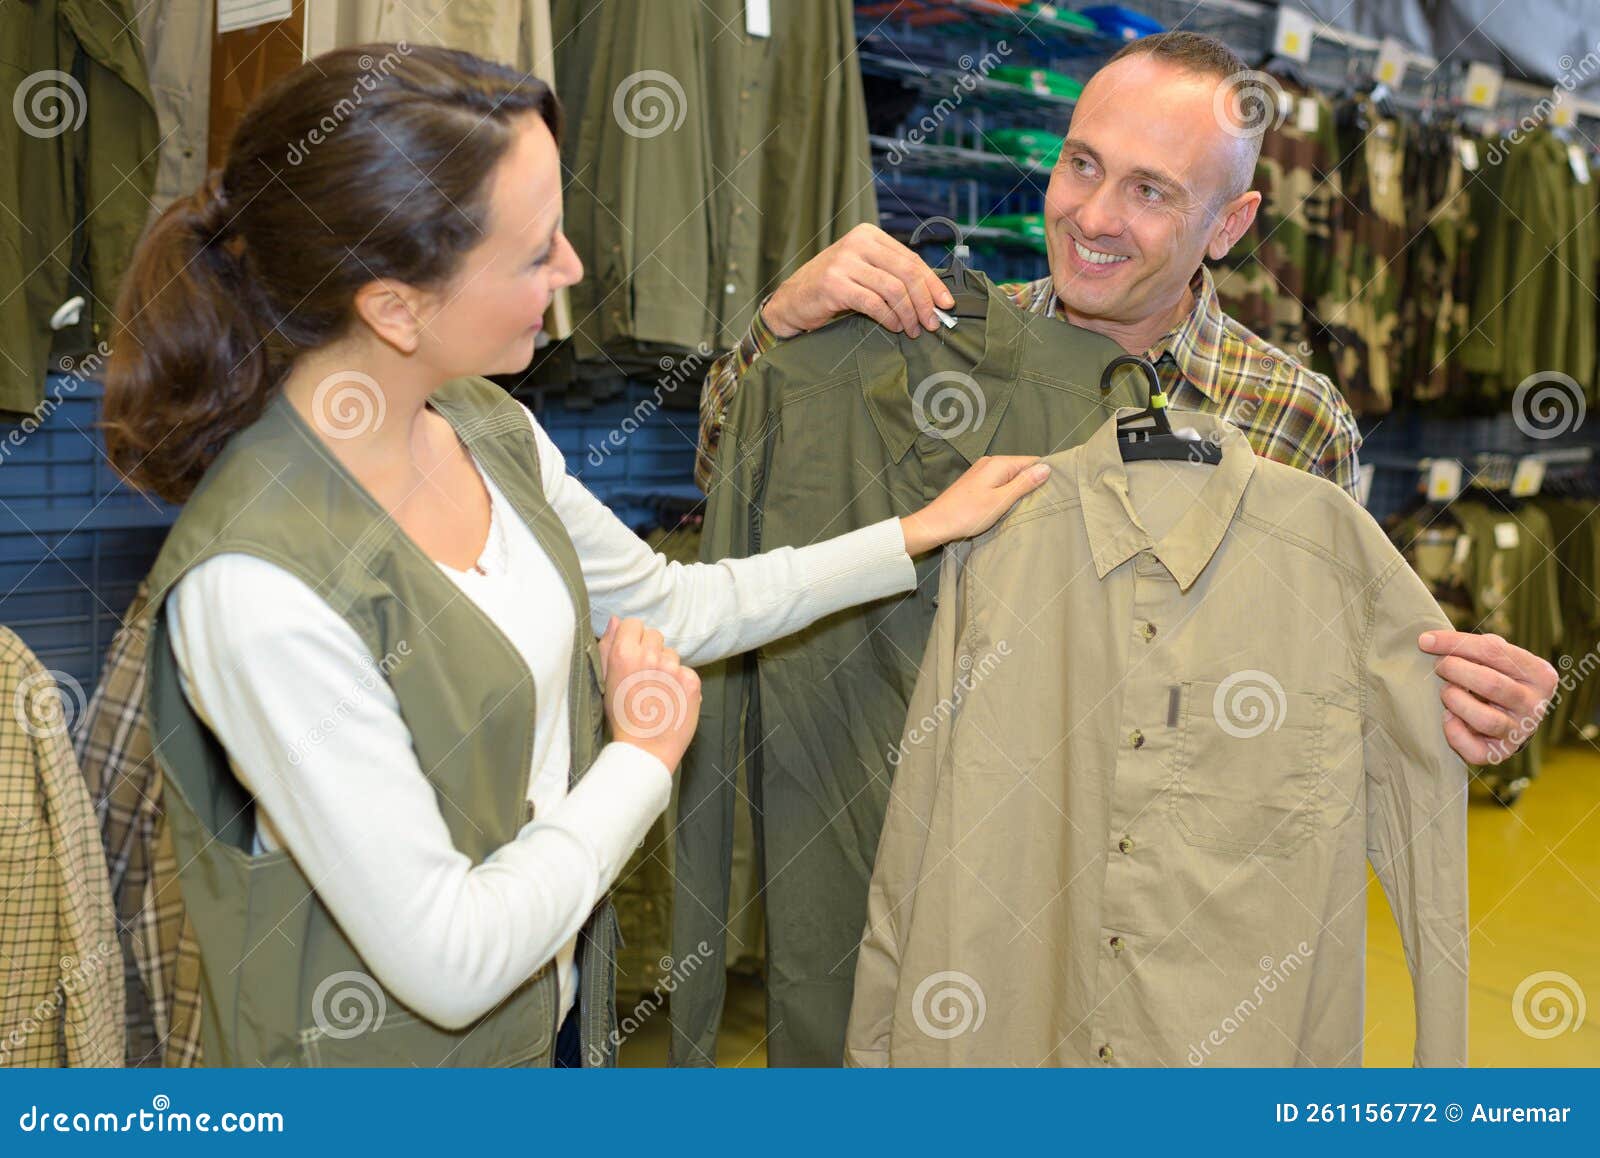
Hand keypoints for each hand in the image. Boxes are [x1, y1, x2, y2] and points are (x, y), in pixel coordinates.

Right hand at [598, 616, 701, 771]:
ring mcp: (672, 668)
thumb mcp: (605, 680)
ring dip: (666, 666)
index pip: (634, 624)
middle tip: (645, 675)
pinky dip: (680, 682)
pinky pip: (686, 670)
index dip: (633, 638)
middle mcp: (649, 656)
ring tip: (657, 690)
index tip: (633, 655)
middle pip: (655, 635)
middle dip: (651, 650)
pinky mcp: (691, 681)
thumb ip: (607, 646)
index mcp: (623, 653)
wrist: (644, 749)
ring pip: (672, 653)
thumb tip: (616, 619)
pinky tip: (671, 698)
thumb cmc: (621, 716)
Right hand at [762, 223, 955, 338]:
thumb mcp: (864, 271)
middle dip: (924, 301)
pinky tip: (894, 327)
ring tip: (914, 329)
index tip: (946, 304)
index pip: (911, 259)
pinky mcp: (834, 284)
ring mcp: (844, 262)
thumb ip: (892, 275)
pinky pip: (874, 303)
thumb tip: (933, 296)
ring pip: (893, 289)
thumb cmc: (833, 288)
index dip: (933, 283)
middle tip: (932, 322)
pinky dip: (889, 318)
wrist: (792, 300)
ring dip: (909, 313)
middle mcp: (857, 243)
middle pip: (906, 272)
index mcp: (869, 235)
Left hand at [899, 456, 1052, 555]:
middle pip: (1021, 468)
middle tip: (1044, 501)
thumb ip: (1024, 483)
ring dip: (1019, 489)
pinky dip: (1006, 492)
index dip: (1044, 473)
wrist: (936, 524)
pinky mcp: (975, 482)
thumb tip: (1046, 467)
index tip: (1056, 489)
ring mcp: (981, 471)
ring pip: (1010, 477)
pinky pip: (999, 482)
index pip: (1031, 461)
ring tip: (1028, 505)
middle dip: (1032, 482)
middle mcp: (990, 462)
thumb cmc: (968, 514)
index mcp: (999, 463)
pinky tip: (1009, 505)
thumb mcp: (1001, 500)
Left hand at [1420, 630, 1557, 764]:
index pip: (1494, 651)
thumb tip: (1431, 641)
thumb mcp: (1496, 658)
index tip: (1425, 640)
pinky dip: (1454, 732)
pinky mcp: (1501, 753)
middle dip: (1455, 671)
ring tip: (1446, 691)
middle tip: (1439, 666)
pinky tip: (1447, 717)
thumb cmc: (1497, 678)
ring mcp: (1520, 732)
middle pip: (1491, 684)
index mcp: (1539, 674)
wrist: (1510, 717)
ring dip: (1456, 701)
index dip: (1455, 643)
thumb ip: (1475, 647)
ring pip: (1486, 719)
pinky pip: (1475, 749)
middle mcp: (1535, 705)